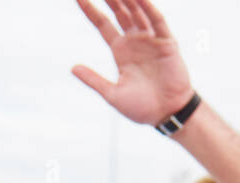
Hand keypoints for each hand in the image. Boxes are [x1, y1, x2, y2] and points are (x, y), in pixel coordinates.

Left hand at [72, 0, 194, 125]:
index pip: (103, 24)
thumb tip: (72, 68)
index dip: (91, 10)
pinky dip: (148, 7)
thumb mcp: (112, 94)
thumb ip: (94, 80)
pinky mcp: (167, 42)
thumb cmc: (141, 108)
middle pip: (120, 12)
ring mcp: (151, 40)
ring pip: (137, 11)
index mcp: (120, 51)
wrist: (167, 115)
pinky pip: (157, 20)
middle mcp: (134, 41)